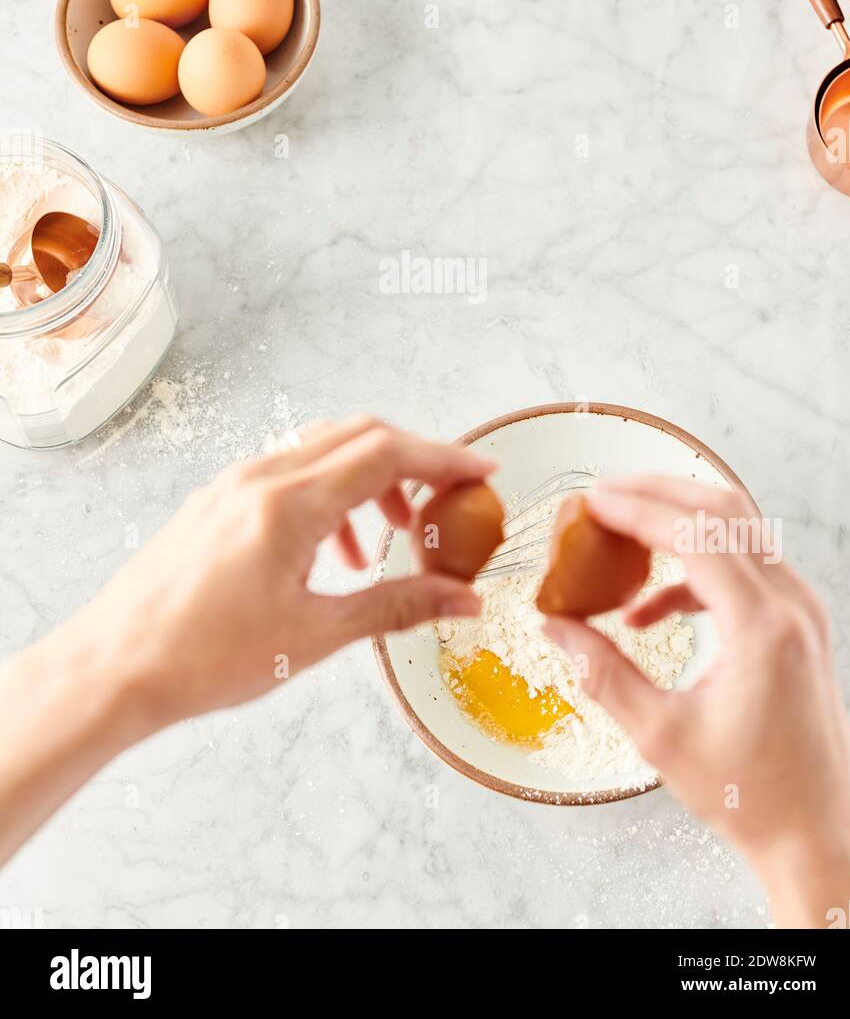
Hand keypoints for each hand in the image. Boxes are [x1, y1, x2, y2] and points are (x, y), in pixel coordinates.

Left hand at [0, 418, 491, 861]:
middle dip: (413, 462)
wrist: (113, 666)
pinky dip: (329, 490)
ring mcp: (233, 483)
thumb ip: (396, 606)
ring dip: (368, 478)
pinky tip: (331, 551)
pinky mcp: (216, 500)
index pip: (386, 454)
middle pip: (359, 436)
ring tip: (385, 539)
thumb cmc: (204, 657)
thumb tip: (462, 599)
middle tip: (445, 503)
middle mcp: (261, 476)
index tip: (482, 472)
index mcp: (289, 503)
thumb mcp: (314, 637)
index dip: (443, 459)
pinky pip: (288, 470)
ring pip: (322, 449)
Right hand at [545, 475, 849, 927]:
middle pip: (722, 510)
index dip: (638, 508)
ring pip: (738, 528)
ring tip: (617, 535)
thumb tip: (554, 625)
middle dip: (656, 494)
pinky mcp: (798, 624)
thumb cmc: (751, 796)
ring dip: (676, 522)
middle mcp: (790, 606)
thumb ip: (601, 672)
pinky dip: (694, 567)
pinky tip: (646, 609)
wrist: (819, 834)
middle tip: (600, 499)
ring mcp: (801, 611)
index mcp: (761, 627)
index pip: (695, 534)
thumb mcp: (660, 736)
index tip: (591, 500)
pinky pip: (744, 565)